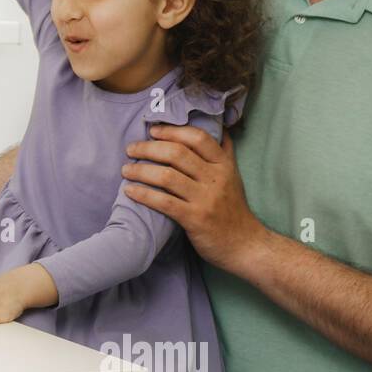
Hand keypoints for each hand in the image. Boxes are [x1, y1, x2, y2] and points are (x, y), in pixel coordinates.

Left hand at [122, 124, 265, 273]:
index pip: (198, 137)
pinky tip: (130, 191)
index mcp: (224, 165)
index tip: (153, 130)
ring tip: (126, 170)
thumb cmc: (233, 209)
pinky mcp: (195, 219)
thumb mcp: (233, 176)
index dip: (173, 131)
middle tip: (131, 149)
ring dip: (141, 170)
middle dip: (149, 148)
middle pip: (177, 153)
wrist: (245, 245)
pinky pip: (164, 202)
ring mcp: (205, 199)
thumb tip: (218, 127)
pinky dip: (144, 194)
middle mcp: (216, 178)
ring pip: (167, 176)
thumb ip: (224, 153)